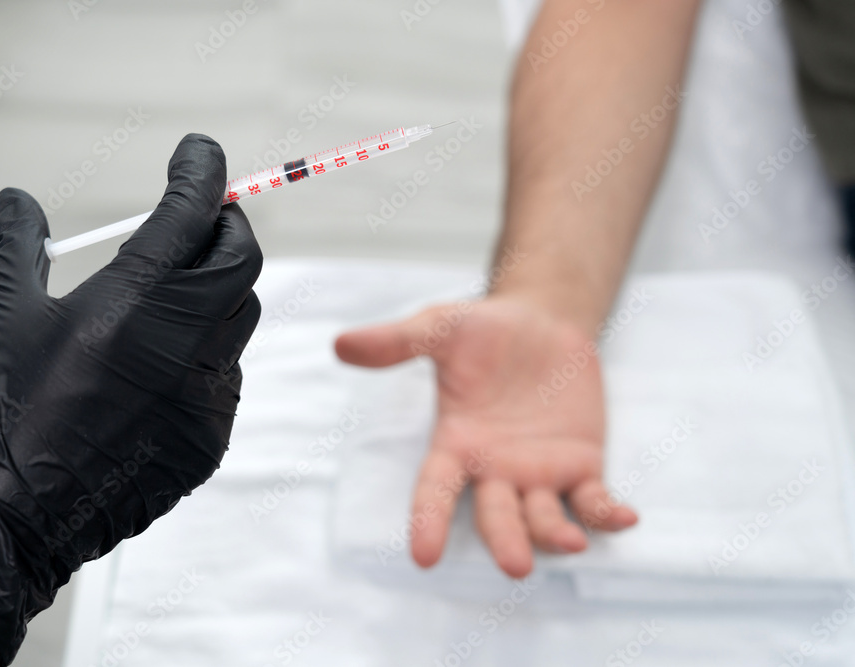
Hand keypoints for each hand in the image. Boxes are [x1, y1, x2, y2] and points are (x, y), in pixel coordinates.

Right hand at [0, 134, 261, 664]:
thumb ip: (22, 248)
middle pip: (241, 259)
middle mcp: (180, 345)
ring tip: (171, 295)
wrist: (4, 517)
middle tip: (198, 222)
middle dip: (225, 229)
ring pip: (240, 319)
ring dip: (217, 292)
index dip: (202, 172)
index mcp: (130, 303)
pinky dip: (206, 355)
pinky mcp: (209, 436)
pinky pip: (226, 377)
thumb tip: (18, 203)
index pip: (192, 212)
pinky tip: (160, 366)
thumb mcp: (4, 315)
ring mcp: (202, 395)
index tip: (199, 154)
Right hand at [336, 294, 636, 577]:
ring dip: (556, 534)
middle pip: (497, 516)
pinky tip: (624, 516)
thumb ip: (397, 342)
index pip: (436, 491)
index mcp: (456, 443)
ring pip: (544, 516)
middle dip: (505, 541)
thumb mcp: (439, 328)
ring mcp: (539, 471)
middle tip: (515, 564)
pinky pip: (593, 499)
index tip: (424, 555)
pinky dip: (606, 513)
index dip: (429, 522)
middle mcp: (495, 468)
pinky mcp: (581, 464)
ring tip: (570, 542)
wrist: (542, 321)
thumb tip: (341, 344)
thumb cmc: (482, 330)